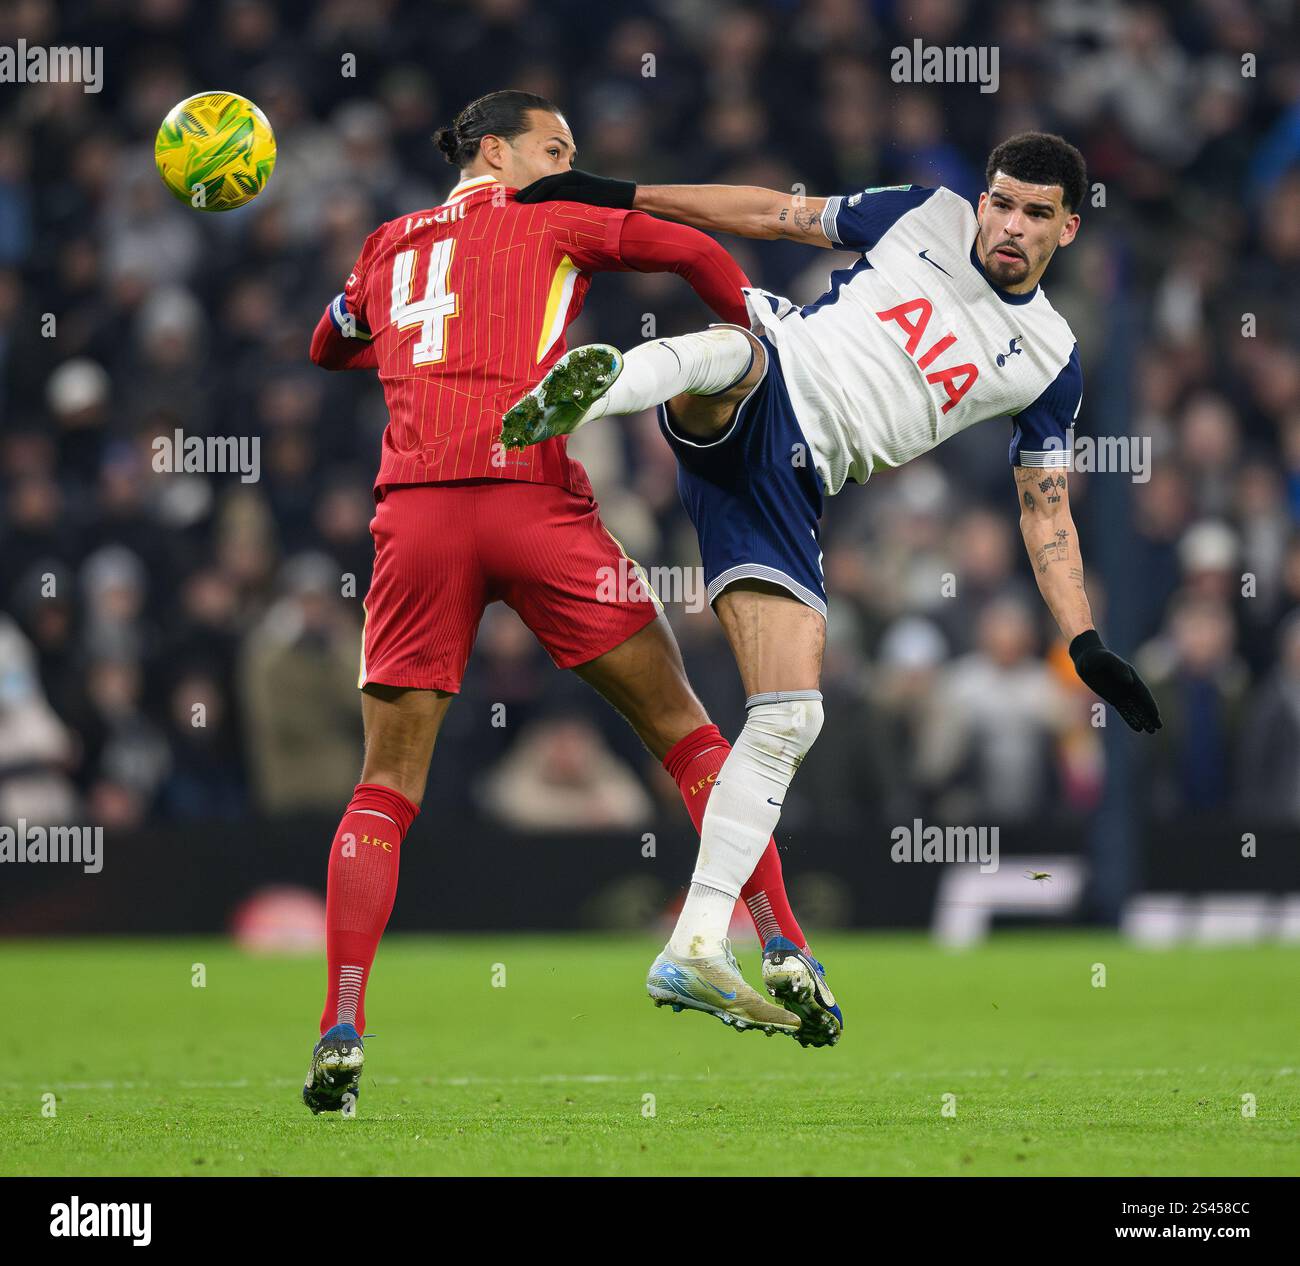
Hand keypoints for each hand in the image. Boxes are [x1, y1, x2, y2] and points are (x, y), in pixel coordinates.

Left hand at [514, 169, 635, 208]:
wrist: (625, 196)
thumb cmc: (607, 204)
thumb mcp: (586, 204)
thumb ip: (573, 207)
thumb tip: (561, 221)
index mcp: (570, 180)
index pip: (546, 185)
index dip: (531, 191)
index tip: (518, 201)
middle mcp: (570, 177)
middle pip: (542, 183)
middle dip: (527, 191)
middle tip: (513, 201)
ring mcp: (575, 180)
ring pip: (547, 185)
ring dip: (532, 194)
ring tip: (519, 203)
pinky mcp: (579, 186)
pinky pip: (558, 191)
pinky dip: (545, 196)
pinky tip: (536, 204)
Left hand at [1069, 630, 1161, 732]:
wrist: (1086, 659)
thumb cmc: (1096, 657)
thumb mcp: (1106, 659)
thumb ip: (1118, 668)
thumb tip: (1129, 681)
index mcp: (1131, 676)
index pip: (1143, 693)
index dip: (1149, 704)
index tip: (1156, 715)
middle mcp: (1130, 686)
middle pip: (1142, 703)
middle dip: (1150, 715)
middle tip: (1158, 727)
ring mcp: (1123, 692)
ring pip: (1135, 709)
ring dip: (1143, 719)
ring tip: (1151, 731)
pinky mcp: (1114, 698)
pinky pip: (1124, 710)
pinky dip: (1131, 719)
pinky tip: (1137, 727)